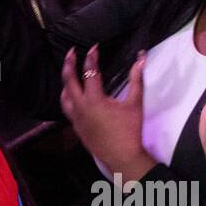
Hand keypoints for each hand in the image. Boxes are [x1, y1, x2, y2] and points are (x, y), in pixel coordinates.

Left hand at [60, 45, 156, 179]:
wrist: (122, 157)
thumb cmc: (130, 130)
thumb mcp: (135, 104)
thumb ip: (137, 80)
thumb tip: (141, 60)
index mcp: (94, 100)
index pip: (89, 72)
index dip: (91, 57)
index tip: (94, 47)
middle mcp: (81, 107)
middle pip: (68, 80)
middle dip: (69, 63)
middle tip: (71, 52)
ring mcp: (76, 118)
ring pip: (64, 96)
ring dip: (66, 83)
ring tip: (69, 73)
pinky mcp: (76, 127)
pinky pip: (67, 109)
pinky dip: (68, 99)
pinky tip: (73, 97)